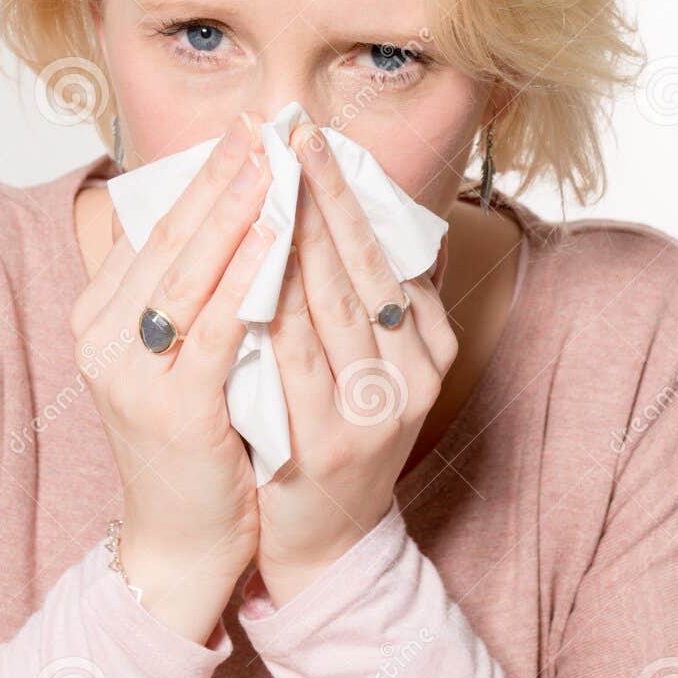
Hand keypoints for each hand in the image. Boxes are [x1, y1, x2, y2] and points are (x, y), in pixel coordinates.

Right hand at [70, 112, 274, 642]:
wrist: (180, 540)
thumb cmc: (192, 438)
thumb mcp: (170, 353)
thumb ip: (183, 288)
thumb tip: (227, 206)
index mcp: (99, 315)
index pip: (152, 226)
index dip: (198, 174)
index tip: (241, 130)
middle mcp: (103, 338)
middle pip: (168, 238)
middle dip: (218, 177)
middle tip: (260, 126)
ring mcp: (131, 373)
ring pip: (189, 272)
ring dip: (235, 210)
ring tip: (272, 163)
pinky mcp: (171, 407)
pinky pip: (214, 326)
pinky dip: (245, 275)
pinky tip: (276, 237)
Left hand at [254, 121, 456, 606]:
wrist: (323, 541)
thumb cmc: (331, 428)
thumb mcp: (362, 358)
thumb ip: (356, 293)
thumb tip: (330, 199)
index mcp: (426, 344)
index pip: (386, 250)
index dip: (349, 192)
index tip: (315, 137)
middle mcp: (413, 373)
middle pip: (362, 266)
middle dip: (322, 196)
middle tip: (291, 136)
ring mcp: (375, 410)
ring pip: (333, 305)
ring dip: (298, 236)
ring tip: (269, 180)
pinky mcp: (332, 444)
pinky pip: (296, 360)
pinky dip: (273, 308)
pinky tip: (250, 266)